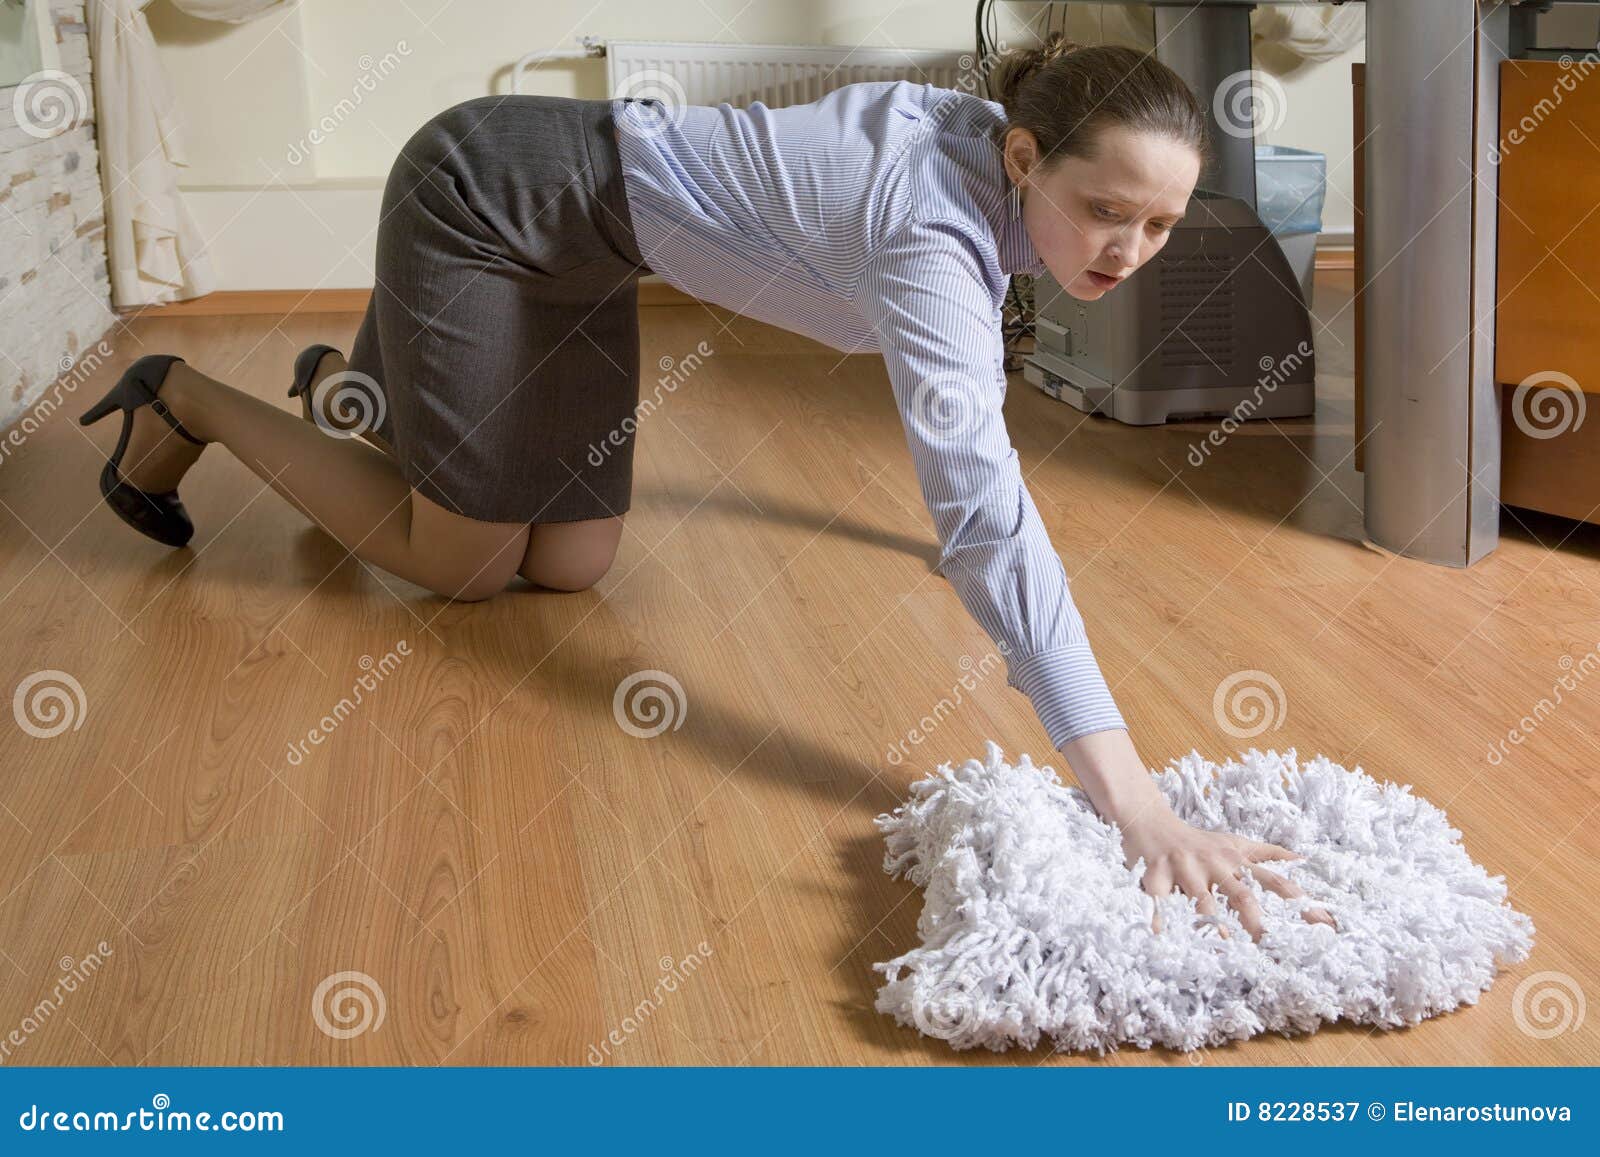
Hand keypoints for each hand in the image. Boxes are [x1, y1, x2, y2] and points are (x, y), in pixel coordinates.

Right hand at [1116, 808, 1337, 941]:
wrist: (1152, 822)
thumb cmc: (1198, 841)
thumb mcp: (1234, 843)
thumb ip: (1268, 853)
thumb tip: (1302, 857)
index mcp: (1237, 860)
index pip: (1275, 882)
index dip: (1301, 903)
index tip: (1325, 925)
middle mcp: (1215, 864)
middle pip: (1241, 894)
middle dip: (1256, 921)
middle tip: (1270, 946)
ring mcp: (1186, 869)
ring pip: (1202, 900)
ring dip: (1212, 924)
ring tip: (1222, 947)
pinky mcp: (1157, 875)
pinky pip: (1159, 900)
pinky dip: (1159, 918)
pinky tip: (1161, 936)